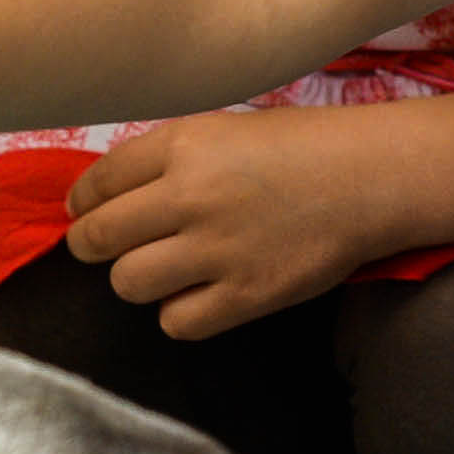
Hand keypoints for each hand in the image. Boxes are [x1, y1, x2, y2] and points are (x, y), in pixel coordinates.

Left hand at [64, 108, 398, 340]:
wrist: (370, 178)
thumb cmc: (300, 147)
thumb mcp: (224, 131)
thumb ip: (166, 160)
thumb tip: (108, 198)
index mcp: (182, 144)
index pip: (98, 183)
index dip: (83, 203)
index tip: (86, 212)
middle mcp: (190, 195)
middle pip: (98, 239)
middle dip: (92, 246)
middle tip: (103, 249)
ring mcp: (217, 249)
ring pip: (128, 283)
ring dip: (137, 279)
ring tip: (162, 269)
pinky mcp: (246, 295)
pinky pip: (176, 322)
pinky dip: (179, 312)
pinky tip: (198, 294)